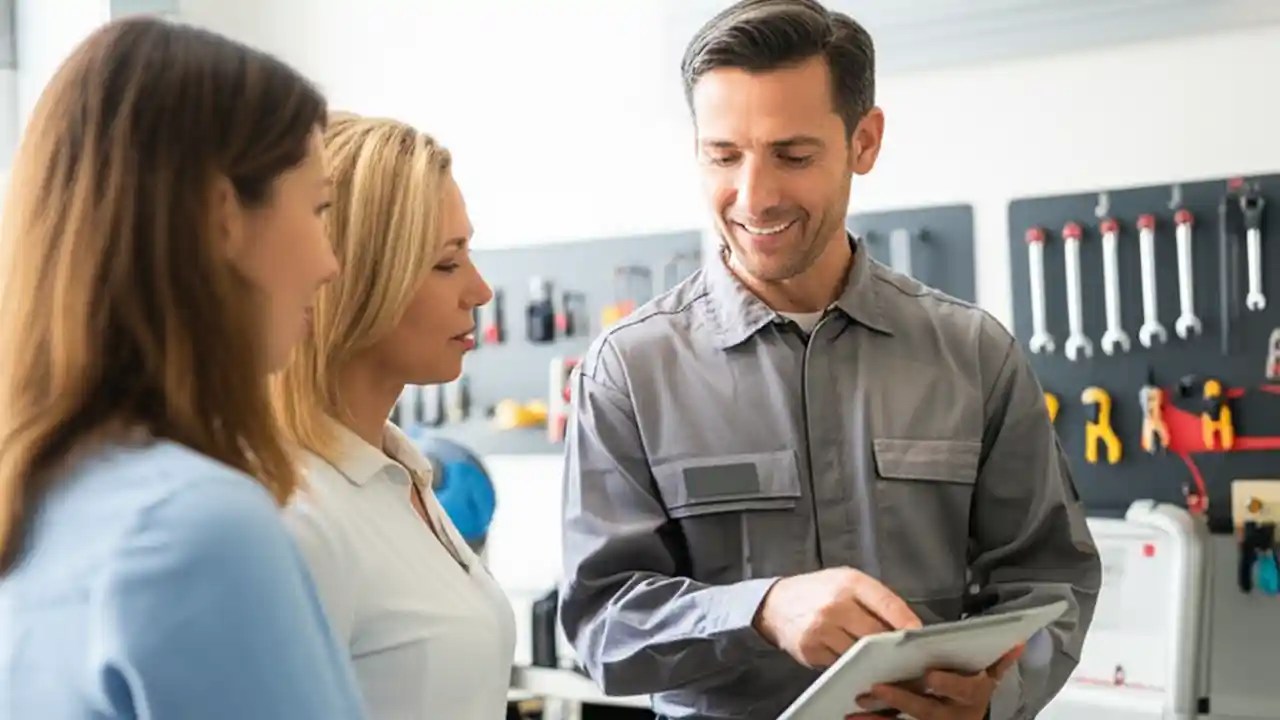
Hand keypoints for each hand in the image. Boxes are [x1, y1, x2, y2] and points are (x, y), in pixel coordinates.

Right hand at [753, 567, 921, 668]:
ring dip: (872, 659)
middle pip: (876, 634)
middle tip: (904, 655)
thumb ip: (874, 598)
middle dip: (891, 647)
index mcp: (849, 583)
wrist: (775, 603)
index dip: (907, 623)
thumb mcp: (845, 581)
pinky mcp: (811, 650)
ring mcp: (822, 629)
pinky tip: (854, 660)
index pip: (888, 604)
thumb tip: (907, 623)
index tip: (920, 636)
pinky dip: (850, 664)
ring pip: (860, 654)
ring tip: (880, 660)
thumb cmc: (817, 591)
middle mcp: (835, 605)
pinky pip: (841, 663)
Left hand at [855, 644, 1023, 719]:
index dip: (949, 685)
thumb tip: (1017, 640)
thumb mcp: (988, 676)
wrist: (964, 717)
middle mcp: (955, 715)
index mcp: (974, 696)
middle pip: (928, 711)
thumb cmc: (971, 688)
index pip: (965, 691)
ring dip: (881, 715)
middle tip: (877, 687)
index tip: (930, 676)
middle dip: (903, 699)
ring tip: (859, 701)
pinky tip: (855, 717)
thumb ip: (998, 659)